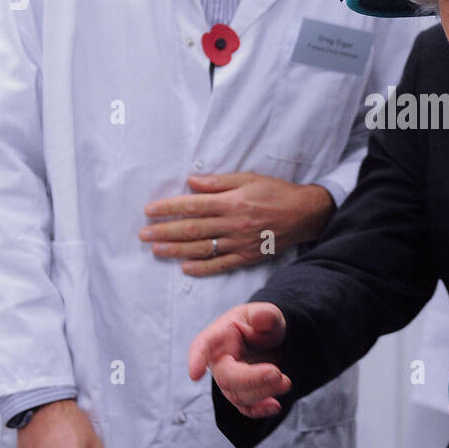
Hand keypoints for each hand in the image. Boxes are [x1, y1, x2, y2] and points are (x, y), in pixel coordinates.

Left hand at [139, 171, 334, 275]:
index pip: (193, 205)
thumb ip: (219, 182)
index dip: (169, 208)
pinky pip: (221, 265)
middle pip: (192, 229)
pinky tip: (185, 268)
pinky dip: (203, 268)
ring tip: (156, 250)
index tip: (149, 210)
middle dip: (165, 231)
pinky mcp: (247, 257)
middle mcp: (233, 223)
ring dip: (176, 250)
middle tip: (143, 234)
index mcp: (232, 202)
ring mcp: (240, 243)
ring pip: (202, 248)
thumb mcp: (249, 178)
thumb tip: (192, 182)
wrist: (305, 214)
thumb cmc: (276, 192)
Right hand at [188, 301, 290, 418]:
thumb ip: (266, 315)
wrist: (272, 339)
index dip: (197, 359)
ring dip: (263, 392)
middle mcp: (220, 360)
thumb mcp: (269, 313)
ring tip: (286, 382)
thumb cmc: (263, 323)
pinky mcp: (242, 393)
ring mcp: (230, 379)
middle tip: (277, 373)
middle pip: (226, 377)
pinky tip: (274, 406)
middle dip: (252, 379)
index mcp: (220, 336)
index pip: (202, 346)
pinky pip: (246, 407)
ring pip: (238, 395)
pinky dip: (260, 410)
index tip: (195, 375)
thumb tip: (262, 317)